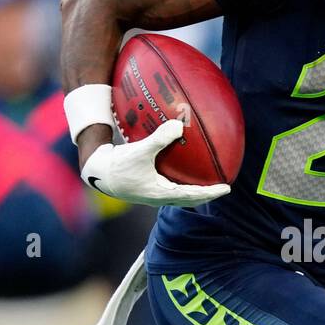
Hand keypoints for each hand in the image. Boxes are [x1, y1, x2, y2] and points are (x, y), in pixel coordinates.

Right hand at [81, 119, 229, 207]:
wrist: (97, 171)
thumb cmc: (118, 164)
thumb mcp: (139, 151)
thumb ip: (159, 139)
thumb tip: (178, 125)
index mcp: (161, 194)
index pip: (192, 196)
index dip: (211, 193)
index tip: (226, 189)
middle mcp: (159, 196)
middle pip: (190, 199)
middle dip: (207, 194)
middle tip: (222, 187)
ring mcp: (153, 193)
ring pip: (181, 194)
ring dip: (195, 190)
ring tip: (207, 180)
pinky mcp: (148, 186)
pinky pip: (171, 185)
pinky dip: (182, 180)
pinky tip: (183, 166)